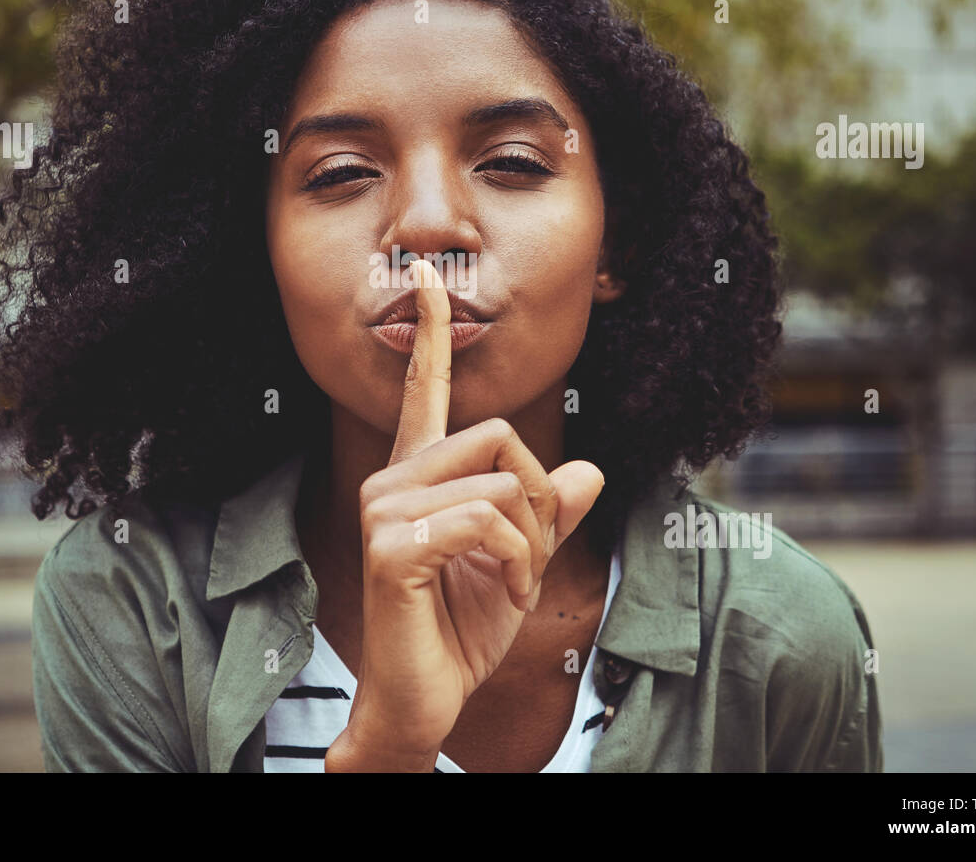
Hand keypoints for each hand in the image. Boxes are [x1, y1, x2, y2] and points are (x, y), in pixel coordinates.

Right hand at [325, 261, 604, 770]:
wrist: (424, 698)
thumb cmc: (462, 627)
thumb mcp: (522, 562)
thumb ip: (549, 512)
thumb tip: (590, 469)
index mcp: (417, 475)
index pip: (423, 391)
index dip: (431, 334)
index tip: (432, 278)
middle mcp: (393, 480)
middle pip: (500, 435)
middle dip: (538, 499)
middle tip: (528, 556)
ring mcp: (386, 510)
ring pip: (503, 482)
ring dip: (531, 542)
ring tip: (512, 582)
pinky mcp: (393, 547)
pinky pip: (490, 521)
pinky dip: (518, 562)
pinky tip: (504, 595)